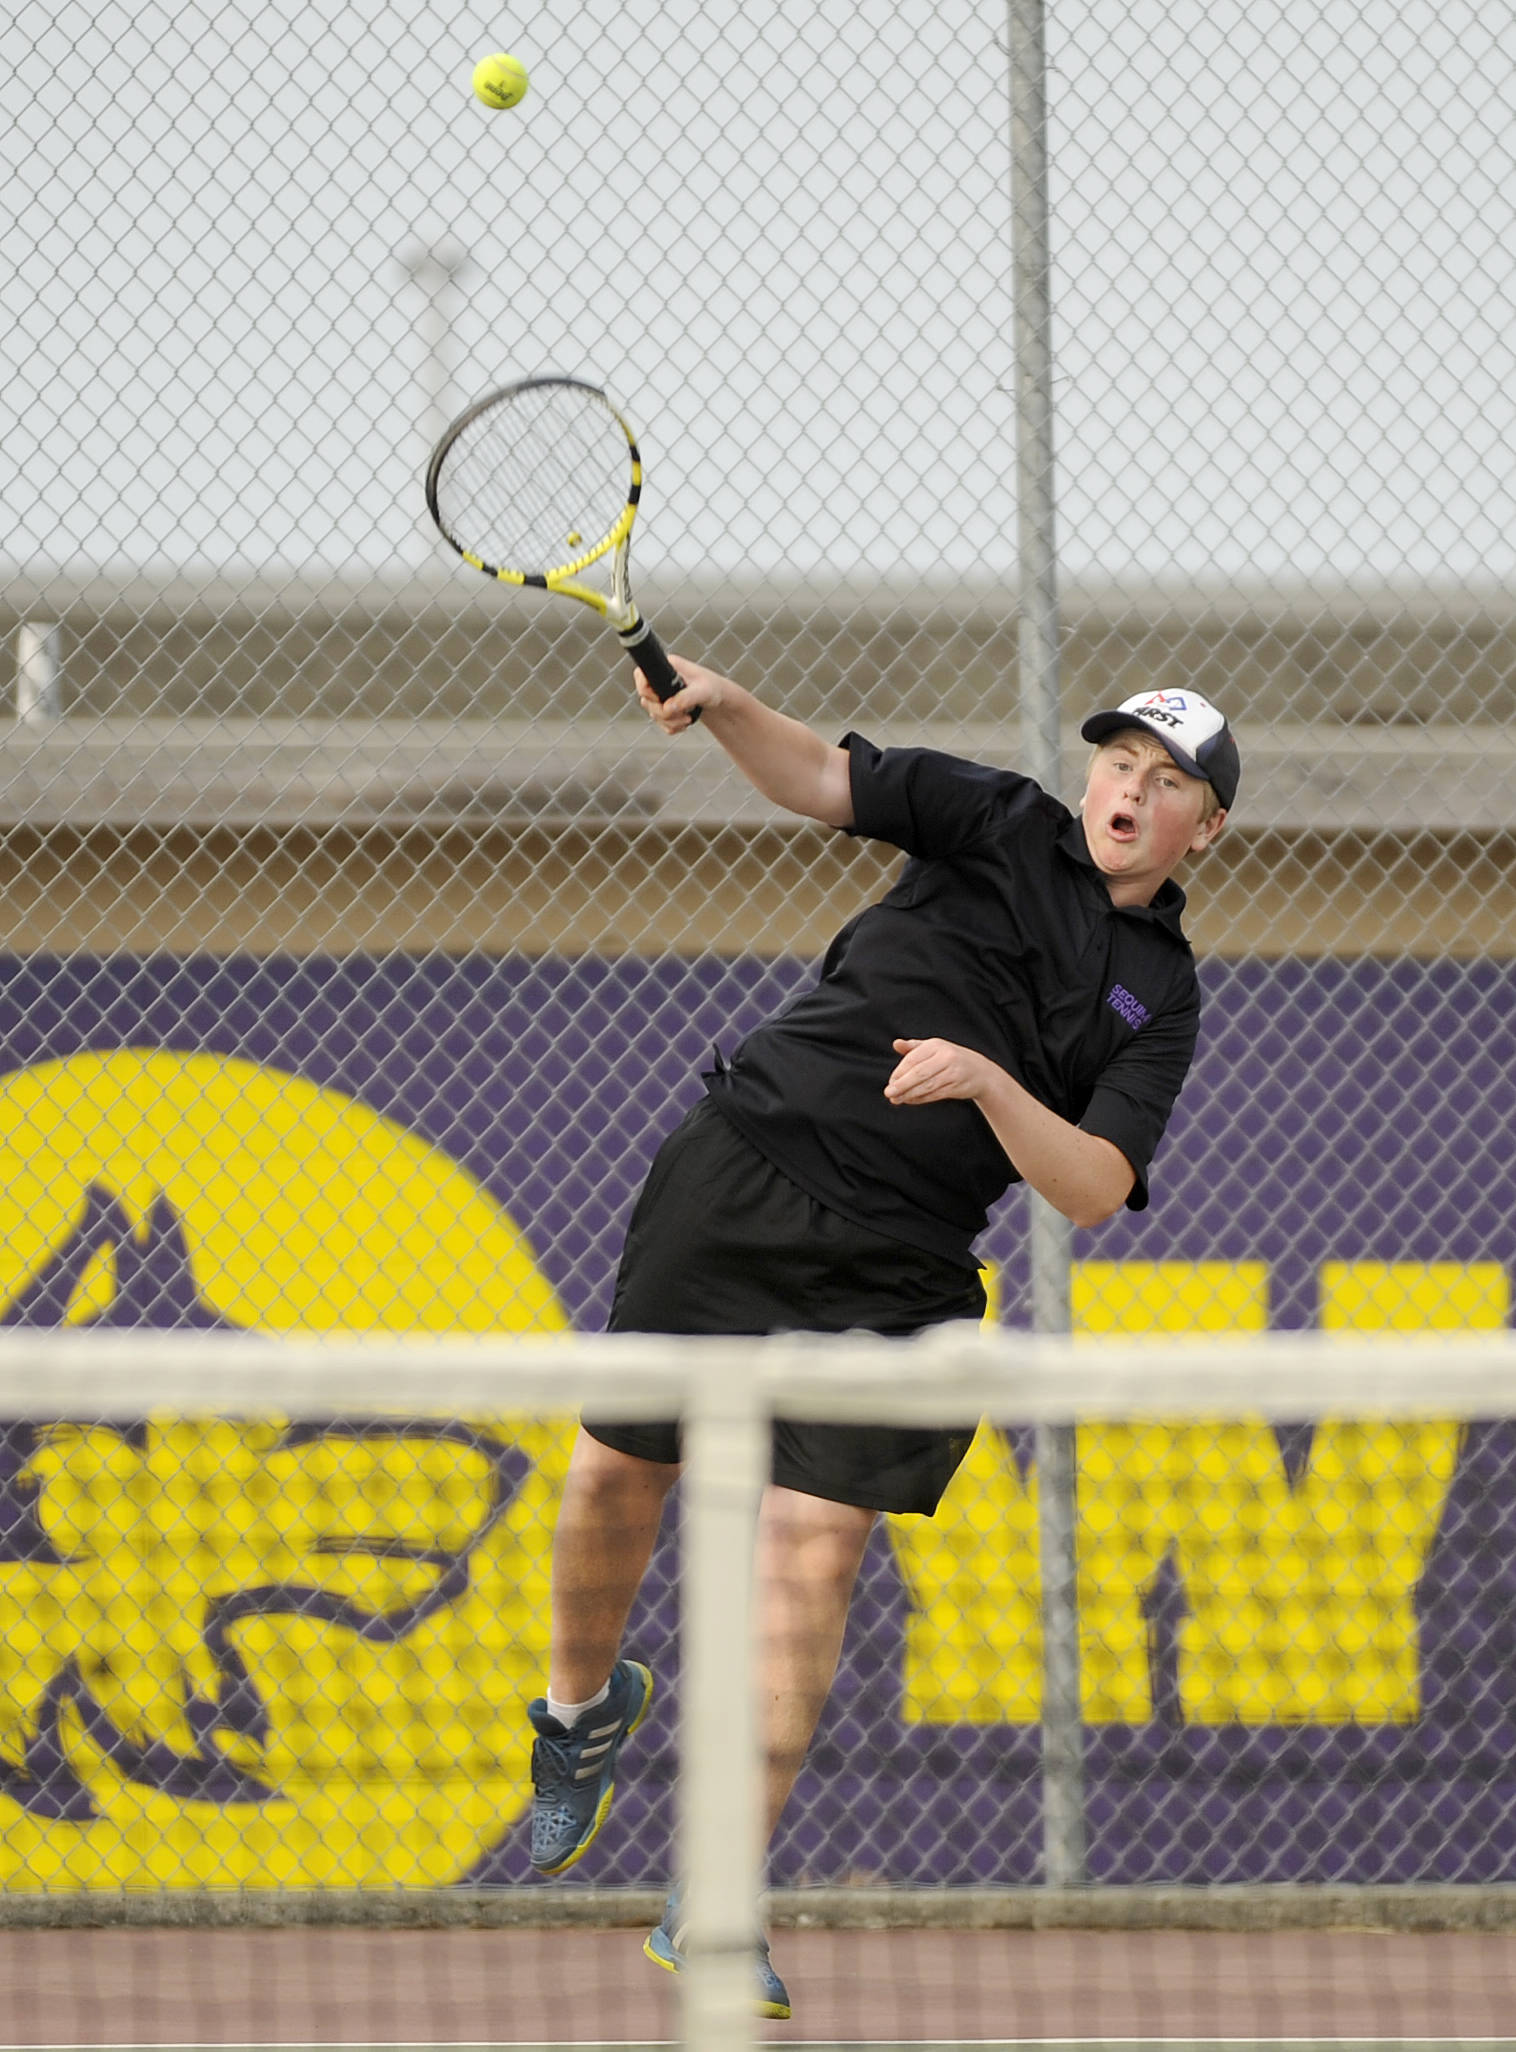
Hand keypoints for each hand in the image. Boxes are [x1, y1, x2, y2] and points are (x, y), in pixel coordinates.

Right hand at [634, 653, 733, 734]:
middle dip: (664, 712)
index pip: (640, 676)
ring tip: (688, 718)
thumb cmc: (713, 688)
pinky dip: (672, 727)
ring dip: (670, 721)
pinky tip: (685, 722)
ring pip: (653, 714)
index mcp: (666, 667)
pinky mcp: (664, 708)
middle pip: (646, 700)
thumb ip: (686, 698)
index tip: (662, 699)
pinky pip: (661, 723)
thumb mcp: (703, 691)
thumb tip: (668, 707)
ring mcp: (660, 695)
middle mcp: (659, 680)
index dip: (646, 690)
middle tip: (683, 714)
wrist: (719, 700)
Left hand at [884, 1037, 1000, 1106]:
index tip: (890, 1082)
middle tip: (888, 1093)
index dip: (899, 1072)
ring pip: (927, 1085)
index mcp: (936, 1045)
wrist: (980, 1072)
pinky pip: (935, 1094)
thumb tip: (896, 1044)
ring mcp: (953, 1072)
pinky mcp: (957, 1086)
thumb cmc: (950, 1058)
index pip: (913, 1059)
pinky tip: (910, 1100)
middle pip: (919, 1073)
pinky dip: (920, 1098)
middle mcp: (946, 1057)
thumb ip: (913, 1047)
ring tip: (896, 1099)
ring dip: (909, 1094)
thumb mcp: (933, 1048)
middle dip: (902, 1084)